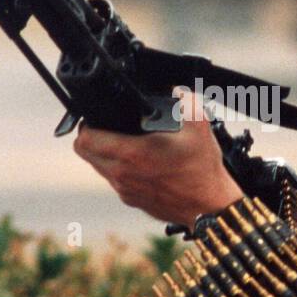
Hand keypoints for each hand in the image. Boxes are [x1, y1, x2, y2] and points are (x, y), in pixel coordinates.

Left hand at [72, 89, 243, 226]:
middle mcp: (122, 174)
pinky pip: (114, 181)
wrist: (210, 207)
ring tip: (124, 142)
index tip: (97, 117)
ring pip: (98, 167)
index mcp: (132, 153)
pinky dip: (118, 169)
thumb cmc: (203, 170)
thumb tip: (176, 90)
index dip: (86, 125)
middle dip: (91, 137)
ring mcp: (125, 190)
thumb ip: (185, 100)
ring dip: (103, 153)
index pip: (86, 139)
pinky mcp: (132, 200)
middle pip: (86, 153)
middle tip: (107, 127)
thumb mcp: (199, 126)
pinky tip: (138, 162)